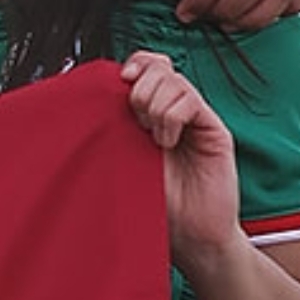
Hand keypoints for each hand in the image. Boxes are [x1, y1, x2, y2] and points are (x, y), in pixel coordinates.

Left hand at [122, 50, 242, 277]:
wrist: (189, 233)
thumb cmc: (153, 202)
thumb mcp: (120, 159)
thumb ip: (111, 129)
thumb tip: (86, 100)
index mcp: (148, 113)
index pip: (145, 65)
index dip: (132, 65)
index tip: (119, 82)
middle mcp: (173, 110)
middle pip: (157, 66)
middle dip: (139, 88)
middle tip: (137, 122)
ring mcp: (196, 119)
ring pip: (173, 80)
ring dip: (154, 105)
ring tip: (152, 138)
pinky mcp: (214, 130)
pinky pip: (190, 101)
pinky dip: (172, 117)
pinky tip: (168, 142)